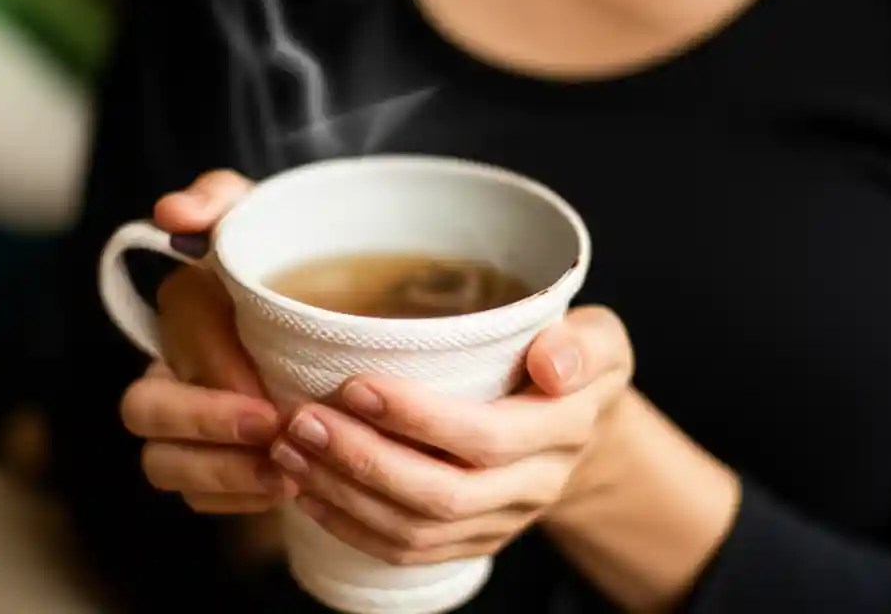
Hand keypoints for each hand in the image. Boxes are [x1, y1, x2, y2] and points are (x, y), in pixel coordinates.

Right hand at [119, 171, 298, 513]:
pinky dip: (239, 500)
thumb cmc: (301, 266)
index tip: (270, 389)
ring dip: (222, 473)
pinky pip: (200, 498)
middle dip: (206, 424)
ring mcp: (181, 423)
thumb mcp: (269, 218)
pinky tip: (289, 490)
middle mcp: (169, 365)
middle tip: (274, 427)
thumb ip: (221, 199)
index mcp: (185, 304)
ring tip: (286, 472)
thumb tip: (172, 213)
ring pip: (162, 464)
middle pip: (143, 410)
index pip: (174, 336)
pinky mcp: (206, 467)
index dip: (214, 365)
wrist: (348, 316)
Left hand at [268, 306, 633, 564]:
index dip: (417, 418)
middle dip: (363, 461)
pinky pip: (409, 552)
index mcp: (563, 430)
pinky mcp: (474, 541)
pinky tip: (307, 492)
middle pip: (442, 494)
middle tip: (303, 421)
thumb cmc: (573, 363)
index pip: (485, 437)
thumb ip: (582, 345)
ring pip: (416, 530)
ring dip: (345, 495)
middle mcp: (535, 485)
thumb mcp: (600, 338)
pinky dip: (351, 527)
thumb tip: (550, 365)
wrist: (585, 423)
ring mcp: (503, 522)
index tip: (355, 385)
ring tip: (291, 450)